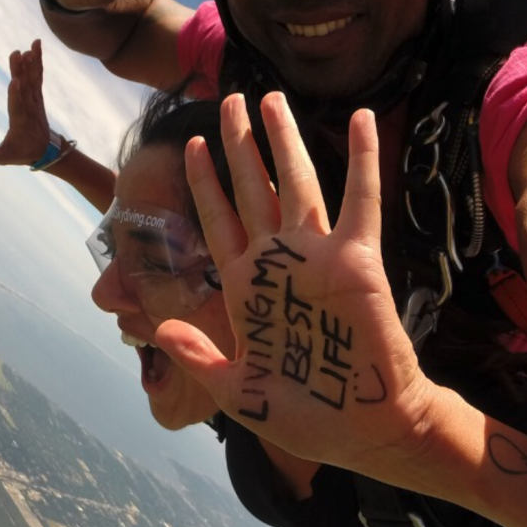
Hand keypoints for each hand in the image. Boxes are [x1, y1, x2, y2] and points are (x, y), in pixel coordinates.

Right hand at [0, 40, 51, 165]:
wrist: (47, 151)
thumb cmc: (23, 153)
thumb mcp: (6, 157)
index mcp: (20, 122)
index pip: (18, 107)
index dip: (16, 95)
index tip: (15, 81)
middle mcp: (30, 109)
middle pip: (24, 88)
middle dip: (21, 72)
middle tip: (18, 54)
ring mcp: (35, 101)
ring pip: (33, 80)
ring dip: (31, 64)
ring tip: (29, 47)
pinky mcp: (37, 95)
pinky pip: (37, 76)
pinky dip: (37, 62)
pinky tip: (35, 46)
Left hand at [156, 93, 440, 476]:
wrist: (366, 430)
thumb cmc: (306, 418)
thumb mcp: (236, 392)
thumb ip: (198, 357)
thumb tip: (159, 328)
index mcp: (248, 291)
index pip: (219, 224)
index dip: (204, 185)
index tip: (190, 147)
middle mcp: (280, 264)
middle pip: (253, 190)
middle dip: (239, 146)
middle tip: (228, 100)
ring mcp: (318, 257)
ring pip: (298, 182)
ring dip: (284, 140)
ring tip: (271, 97)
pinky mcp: (357, 260)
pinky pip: (361, 200)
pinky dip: (363, 159)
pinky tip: (363, 118)